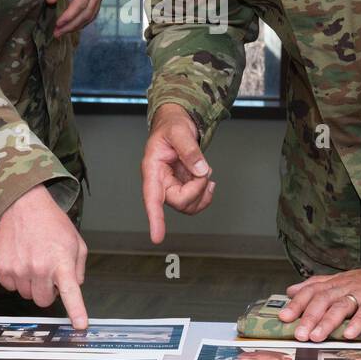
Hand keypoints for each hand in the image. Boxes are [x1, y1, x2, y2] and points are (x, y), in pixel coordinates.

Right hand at [0, 184, 88, 327]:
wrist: (23, 205)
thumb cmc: (51, 222)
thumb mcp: (75, 242)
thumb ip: (78, 268)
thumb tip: (74, 287)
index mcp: (61, 261)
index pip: (71, 292)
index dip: (76, 311)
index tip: (80, 325)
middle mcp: (39, 268)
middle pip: (43, 301)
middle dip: (47, 291)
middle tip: (47, 273)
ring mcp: (19, 269)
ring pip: (26, 294)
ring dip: (30, 283)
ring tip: (32, 260)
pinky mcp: (2, 268)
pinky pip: (10, 287)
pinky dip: (15, 278)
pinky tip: (20, 260)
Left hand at [46, 0, 104, 36]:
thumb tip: (50, 2)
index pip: (81, 3)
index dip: (69, 16)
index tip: (57, 24)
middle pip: (88, 11)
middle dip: (73, 24)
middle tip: (57, 33)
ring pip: (93, 12)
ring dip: (78, 24)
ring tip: (62, 31)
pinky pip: (94, 8)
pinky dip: (84, 18)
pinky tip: (72, 23)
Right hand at [141, 103, 213, 244]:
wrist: (176, 123)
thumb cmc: (171, 126)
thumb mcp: (179, 131)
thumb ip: (189, 149)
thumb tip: (200, 169)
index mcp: (152, 168)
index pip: (152, 197)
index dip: (155, 218)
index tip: (157, 237)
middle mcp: (160, 181)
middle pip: (178, 201)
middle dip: (196, 189)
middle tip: (204, 171)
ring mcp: (171, 186)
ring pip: (187, 206)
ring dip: (202, 194)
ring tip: (207, 174)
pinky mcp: (182, 186)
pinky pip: (194, 201)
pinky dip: (206, 194)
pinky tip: (208, 181)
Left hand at [279, 268, 360, 341]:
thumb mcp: (343, 282)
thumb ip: (318, 286)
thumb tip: (292, 290)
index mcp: (336, 283)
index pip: (312, 290)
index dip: (297, 303)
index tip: (283, 318)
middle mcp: (347, 286)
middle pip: (323, 299)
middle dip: (309, 317)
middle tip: (298, 334)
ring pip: (342, 306)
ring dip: (327, 322)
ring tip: (316, 337)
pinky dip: (358, 322)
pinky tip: (349, 334)